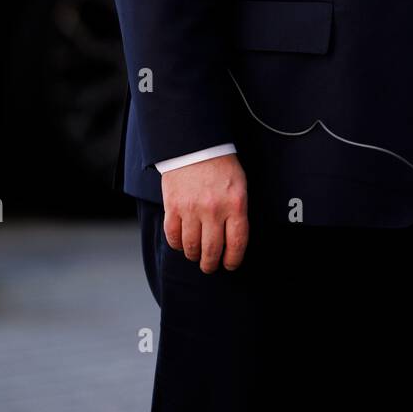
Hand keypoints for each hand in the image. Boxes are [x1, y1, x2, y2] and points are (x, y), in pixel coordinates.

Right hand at [161, 153, 248, 272]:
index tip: (230, 264)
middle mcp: (214, 209)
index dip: (233, 260)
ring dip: (193, 255)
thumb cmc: (221, 164)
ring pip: (191, 247)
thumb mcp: (239, 185)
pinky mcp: (173, 207)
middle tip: (210, 266)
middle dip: (211, 264)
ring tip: (195, 255)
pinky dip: (177, 244)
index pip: (237, 243)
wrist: (195, 145)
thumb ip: (238, 211)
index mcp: (235, 204)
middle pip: (212, 250)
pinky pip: (173, 236)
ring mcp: (191, 209)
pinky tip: (181, 243)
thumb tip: (233, 239)